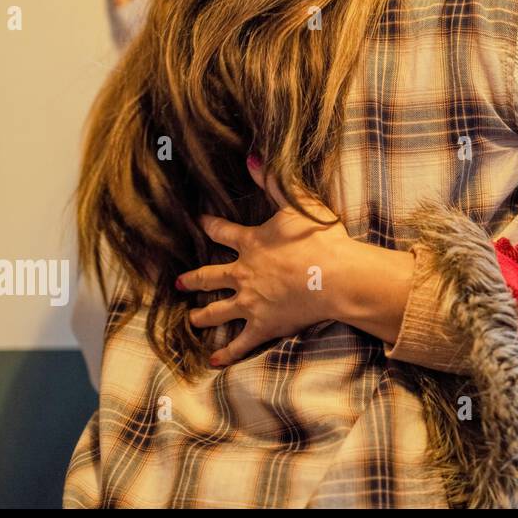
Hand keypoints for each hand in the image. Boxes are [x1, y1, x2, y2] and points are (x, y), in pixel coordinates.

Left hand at [181, 156, 355, 366]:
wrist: (337, 276)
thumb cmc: (322, 239)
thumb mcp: (300, 203)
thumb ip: (276, 181)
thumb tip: (253, 157)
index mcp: (251, 244)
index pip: (222, 232)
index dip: (209, 225)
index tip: (198, 222)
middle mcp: (243, 274)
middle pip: (210, 276)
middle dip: (194, 279)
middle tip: (180, 282)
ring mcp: (251, 302)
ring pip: (217, 311)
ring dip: (202, 316)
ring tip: (192, 319)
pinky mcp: (263, 325)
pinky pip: (240, 343)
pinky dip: (227, 353)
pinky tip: (213, 361)